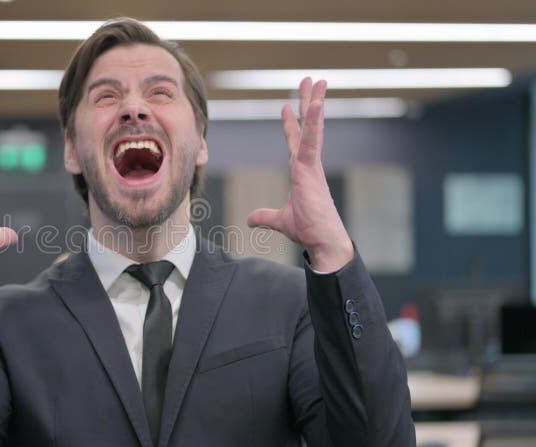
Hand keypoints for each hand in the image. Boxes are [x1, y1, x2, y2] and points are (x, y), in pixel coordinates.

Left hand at [246, 78, 352, 272]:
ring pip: (313, 128)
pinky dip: (314, 121)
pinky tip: (316, 103)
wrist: (322, 240)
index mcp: (302, 172)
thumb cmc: (308, 230)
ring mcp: (311, 165)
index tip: (288, 106)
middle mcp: (308, 164)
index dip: (291, 124)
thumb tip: (251, 219)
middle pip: (307, 127)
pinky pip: (312, 140)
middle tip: (310, 80)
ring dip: (315, 103)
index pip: (296, 142)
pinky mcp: (311, 169)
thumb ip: (265, 216)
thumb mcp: (279, 220)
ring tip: (319, 81)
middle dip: (308, 103)